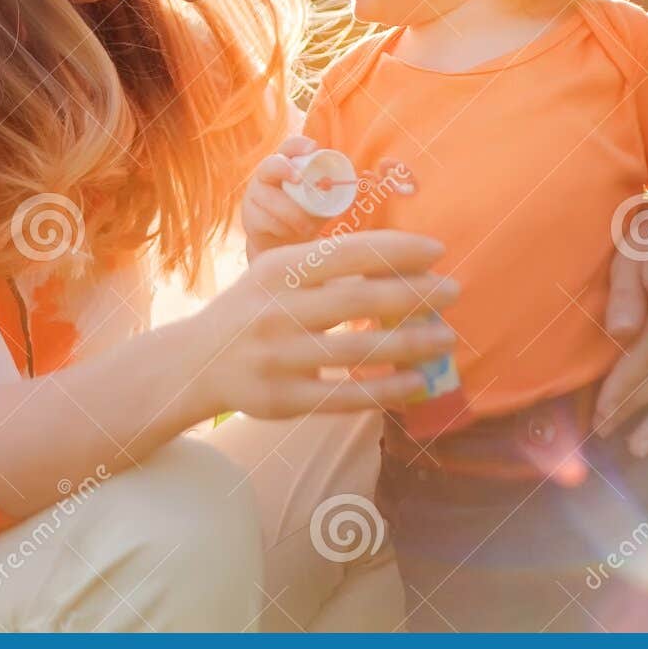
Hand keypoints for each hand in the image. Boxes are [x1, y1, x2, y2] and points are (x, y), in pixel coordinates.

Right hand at [191, 229, 459, 418]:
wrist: (194, 363)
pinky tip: (418, 382)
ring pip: (358, 351)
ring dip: (411, 344)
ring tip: (446, 337)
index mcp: (277, 270)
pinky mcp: (283, 399)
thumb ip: (324, 266)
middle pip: (359, 300)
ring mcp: (279, 358)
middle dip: (414, 293)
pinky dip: (386, 389)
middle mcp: (276, 311)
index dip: (397, 249)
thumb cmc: (251, 309)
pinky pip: (345, 396)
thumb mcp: (273, 273)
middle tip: (454, 291)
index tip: (438, 249)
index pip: (348, 252)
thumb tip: (400, 260)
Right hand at [241, 135, 324, 261]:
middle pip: (271, 165)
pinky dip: (282, 228)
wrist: (281, 245)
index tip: (313, 148)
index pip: (289, 147)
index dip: (299, 145)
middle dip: (285, 170)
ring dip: (292, 213)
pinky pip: (266, 220)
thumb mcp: (319, 201)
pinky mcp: (250, 217)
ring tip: (310, 226)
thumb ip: (333, 191)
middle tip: (300, 180)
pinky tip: (289, 234)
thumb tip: (363, 180)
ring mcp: (255, 195)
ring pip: (271, 199)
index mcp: (286, 165)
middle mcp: (267, 175)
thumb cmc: (304, 215)